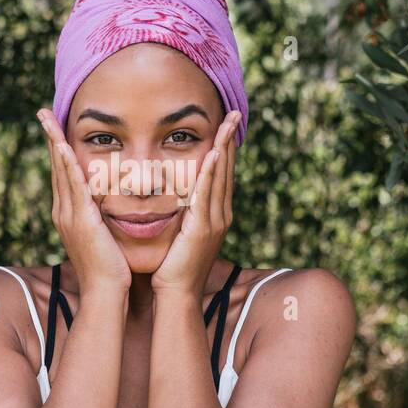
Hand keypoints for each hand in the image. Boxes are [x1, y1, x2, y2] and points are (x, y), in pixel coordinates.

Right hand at [38, 109, 131, 293]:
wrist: (106, 293)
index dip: (59, 149)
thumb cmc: (110, 269)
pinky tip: (65, 146)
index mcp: (69, 215)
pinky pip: (73, 187)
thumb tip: (108, 206)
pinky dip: (68, 165)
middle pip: (56, 167)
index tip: (56, 128)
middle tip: (44, 113)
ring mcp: (69, 216)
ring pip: (61, 171)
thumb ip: (102, 219)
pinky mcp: (81, 220)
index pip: (63, 174)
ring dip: (55, 142)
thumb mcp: (103, 238)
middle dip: (50, 138)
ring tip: (48, 119)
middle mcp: (63, 212)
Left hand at [151, 111, 239, 296]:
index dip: (224, 147)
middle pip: (226, 169)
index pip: (221, 173)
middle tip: (234, 113)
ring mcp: (214, 221)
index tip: (225, 124)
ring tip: (227, 123)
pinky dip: (212, 173)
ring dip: (224, 148)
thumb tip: (175, 197)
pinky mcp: (203, 228)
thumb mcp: (180, 234)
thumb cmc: (173, 267)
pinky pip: (207, 194)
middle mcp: (220, 215)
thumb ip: (182, 214)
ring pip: (220, 177)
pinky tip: (214, 154)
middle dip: (230, 139)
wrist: (176, 294)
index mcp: (215, 215)